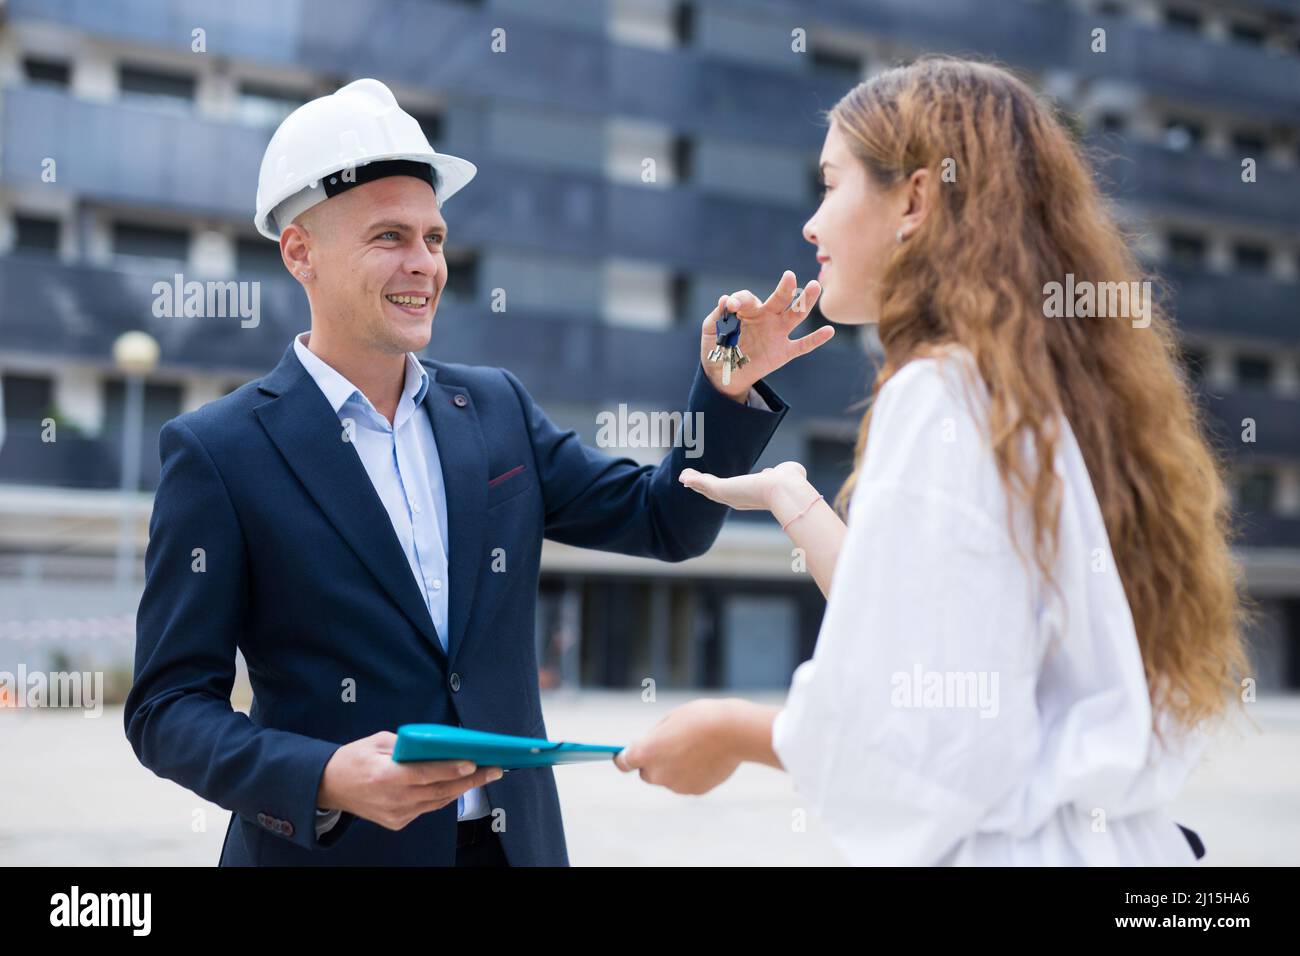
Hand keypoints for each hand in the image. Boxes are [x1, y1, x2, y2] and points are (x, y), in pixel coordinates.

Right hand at [317, 730, 502, 830]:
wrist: (330, 787)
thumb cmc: (355, 758)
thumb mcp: (378, 741)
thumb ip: (408, 744)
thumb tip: (438, 744)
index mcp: (386, 776)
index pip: (425, 773)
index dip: (450, 769)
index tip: (473, 763)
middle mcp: (393, 799)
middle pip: (439, 790)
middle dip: (471, 780)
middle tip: (495, 769)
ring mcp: (396, 814)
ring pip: (437, 802)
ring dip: (462, 789)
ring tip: (484, 775)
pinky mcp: (397, 822)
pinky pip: (427, 808)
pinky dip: (443, 796)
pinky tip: (457, 785)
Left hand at [613, 699, 743, 794]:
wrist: (734, 732)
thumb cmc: (700, 718)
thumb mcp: (671, 720)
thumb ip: (656, 738)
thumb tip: (651, 749)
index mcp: (647, 752)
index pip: (623, 762)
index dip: (625, 757)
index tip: (628, 754)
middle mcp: (657, 773)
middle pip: (646, 773)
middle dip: (653, 762)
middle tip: (669, 745)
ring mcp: (676, 785)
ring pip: (669, 778)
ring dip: (675, 767)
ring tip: (694, 748)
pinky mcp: (695, 791)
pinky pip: (687, 782)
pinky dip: (691, 773)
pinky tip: (706, 758)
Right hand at [678, 460, 809, 512]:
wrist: (785, 489)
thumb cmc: (791, 483)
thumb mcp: (786, 473)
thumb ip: (781, 471)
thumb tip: (778, 471)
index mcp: (752, 497)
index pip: (735, 494)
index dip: (725, 489)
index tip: (716, 485)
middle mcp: (739, 500)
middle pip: (716, 494)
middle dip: (704, 487)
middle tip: (691, 482)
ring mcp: (730, 497)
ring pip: (708, 490)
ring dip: (695, 483)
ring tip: (683, 478)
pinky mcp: (723, 490)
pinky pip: (704, 484)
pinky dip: (693, 479)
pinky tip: (683, 476)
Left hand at [699, 270, 830, 400]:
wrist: (723, 374)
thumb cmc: (716, 347)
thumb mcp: (711, 330)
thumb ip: (717, 315)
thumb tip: (725, 300)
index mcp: (748, 310)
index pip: (747, 298)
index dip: (740, 300)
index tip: (731, 306)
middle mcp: (766, 317)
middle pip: (779, 299)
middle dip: (784, 288)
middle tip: (789, 276)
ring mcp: (777, 333)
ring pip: (795, 315)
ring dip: (805, 301)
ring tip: (815, 286)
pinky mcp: (784, 352)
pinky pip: (803, 345)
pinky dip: (816, 339)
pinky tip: (829, 331)